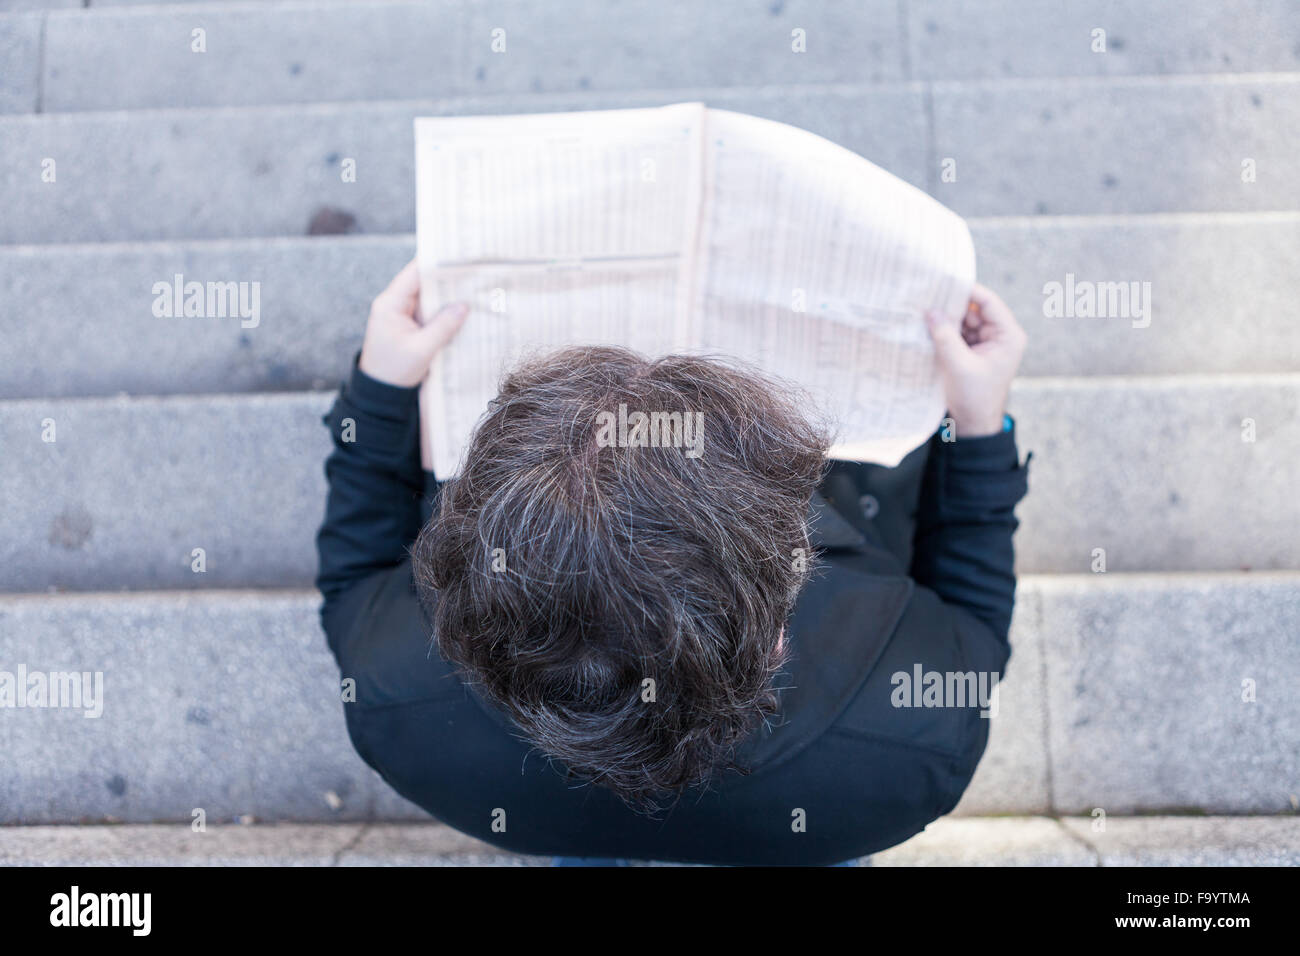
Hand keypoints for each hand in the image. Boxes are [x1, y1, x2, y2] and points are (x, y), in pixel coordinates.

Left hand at [358, 258, 469, 387]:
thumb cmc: (394, 371)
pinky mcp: (411, 327)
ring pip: (429, 299)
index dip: (436, 264)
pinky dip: (445, 313)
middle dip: (447, 280)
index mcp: (391, 304)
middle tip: (473, 273)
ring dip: (448, 297)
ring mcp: (403, 315)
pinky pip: (430, 314)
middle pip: (424, 283)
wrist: (381, 393)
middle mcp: (395, 305)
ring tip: (473, 290)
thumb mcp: (421, 349)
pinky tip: (463, 313)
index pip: (414, 274)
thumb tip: (464, 305)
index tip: (458, 257)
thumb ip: (443, 326)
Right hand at [925, 283, 1026, 437]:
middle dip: (951, 306)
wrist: (974, 425)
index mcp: (1008, 336)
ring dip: (945, 320)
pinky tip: (926, 327)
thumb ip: (945, 336)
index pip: (988, 303)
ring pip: (962, 322)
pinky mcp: (971, 352)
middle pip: (973, 311)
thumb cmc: (974, 397)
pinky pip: (956, 335)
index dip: (968, 291)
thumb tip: (931, 311)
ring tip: (922, 312)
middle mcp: (999, 336)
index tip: (944, 283)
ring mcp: (985, 344)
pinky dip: (943, 332)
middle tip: (927, 297)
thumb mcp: (959, 365)